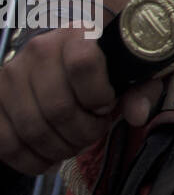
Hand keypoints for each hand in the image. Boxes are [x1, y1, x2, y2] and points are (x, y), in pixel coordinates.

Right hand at [0, 29, 160, 175]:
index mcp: (79, 34)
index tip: (107, 106)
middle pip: (58, 107)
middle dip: (83, 132)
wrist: (71, 51)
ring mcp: (12, 74)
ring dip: (59, 148)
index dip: (98, 95)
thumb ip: (140, 89)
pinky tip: (50, 160)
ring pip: (33, 129)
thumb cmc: (106, 62)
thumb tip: (137, 115)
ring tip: (76, 145)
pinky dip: (30, 160)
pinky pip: (6, 142)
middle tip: (94, 133)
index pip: (84, 63)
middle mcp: (39, 50)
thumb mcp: (133, 69)